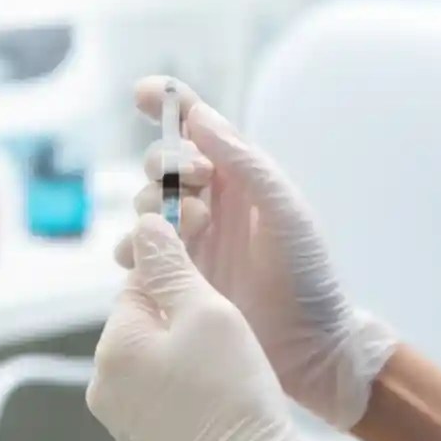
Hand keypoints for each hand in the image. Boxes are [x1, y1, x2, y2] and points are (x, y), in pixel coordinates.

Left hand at [90, 215, 369, 440]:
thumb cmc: (234, 396)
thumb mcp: (207, 313)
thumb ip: (171, 266)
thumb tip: (145, 225)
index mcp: (112, 348)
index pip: (139, 283)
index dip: (181, 272)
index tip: (215, 276)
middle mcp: (104, 385)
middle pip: (145, 321)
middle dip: (185, 315)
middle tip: (229, 328)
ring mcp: (122, 419)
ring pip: (156, 358)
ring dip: (189, 350)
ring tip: (230, 365)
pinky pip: (164, 394)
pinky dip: (191, 385)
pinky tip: (223, 394)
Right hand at [116, 77, 397, 429]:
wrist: (309, 347)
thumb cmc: (308, 276)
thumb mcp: (286, 213)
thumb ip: (246, 164)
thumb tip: (202, 118)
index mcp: (239, 178)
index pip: (196, 127)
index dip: (168, 104)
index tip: (143, 93)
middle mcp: (209, 202)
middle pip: (162, 165)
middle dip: (165, 165)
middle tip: (193, 183)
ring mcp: (188, 240)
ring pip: (145, 206)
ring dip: (153, 208)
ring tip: (190, 229)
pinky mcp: (171, 276)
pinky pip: (135, 253)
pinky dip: (131, 249)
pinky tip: (142, 258)